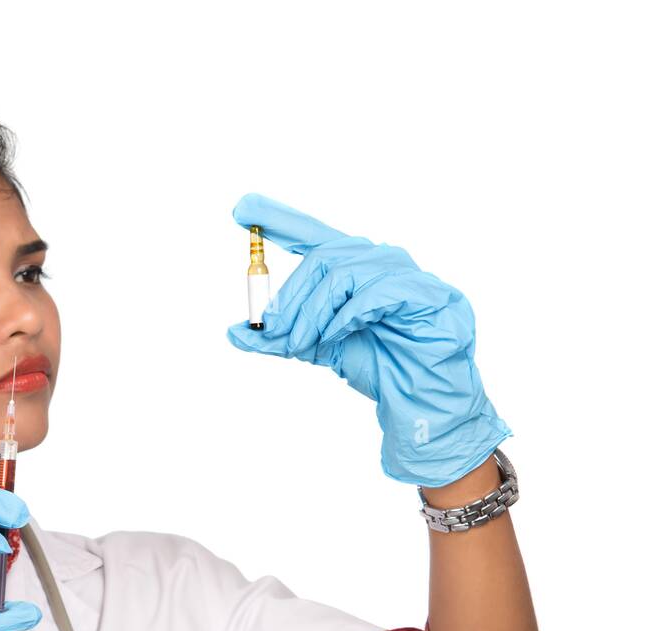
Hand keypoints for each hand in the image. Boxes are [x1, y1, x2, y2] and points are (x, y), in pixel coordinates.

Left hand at [226, 193, 511, 486]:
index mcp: (351, 267)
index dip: (277, 218)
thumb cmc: (377, 364)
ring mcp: (402, 271)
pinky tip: (335, 338)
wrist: (419, 397)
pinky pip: (373, 293)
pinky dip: (344, 317)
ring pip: (342, 274)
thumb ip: (277, 340)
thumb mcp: (316, 349)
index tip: (240, 207)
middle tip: (272, 332)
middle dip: (289, 297)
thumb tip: (233, 333)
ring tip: (303, 346)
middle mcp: (376, 259)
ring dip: (312, 313)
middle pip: (322, 257)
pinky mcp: (423, 291)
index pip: (311, 234)